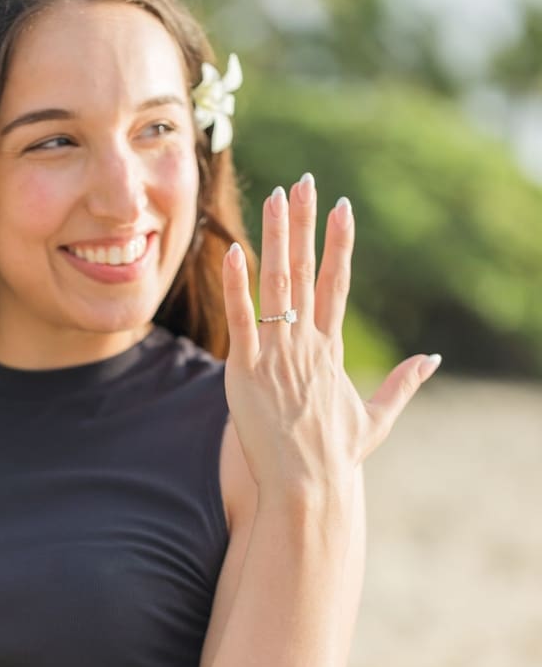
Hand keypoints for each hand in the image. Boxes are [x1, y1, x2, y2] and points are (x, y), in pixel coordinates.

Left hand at [222, 174, 440, 499]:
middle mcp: (307, 343)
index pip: (337, 284)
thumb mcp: (377, 418)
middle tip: (304, 181)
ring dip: (276, 237)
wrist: (308, 485)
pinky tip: (233, 250)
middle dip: (305, 223)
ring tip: (275, 196)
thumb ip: (404, 384)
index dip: (339, 243)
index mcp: (331, 349)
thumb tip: (433, 358)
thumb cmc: (337, 457)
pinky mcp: (246, 369)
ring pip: (276, 283)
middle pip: (306, 270)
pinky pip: (241, 319)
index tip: (341, 207)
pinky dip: (237, 284)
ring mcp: (277, 354)